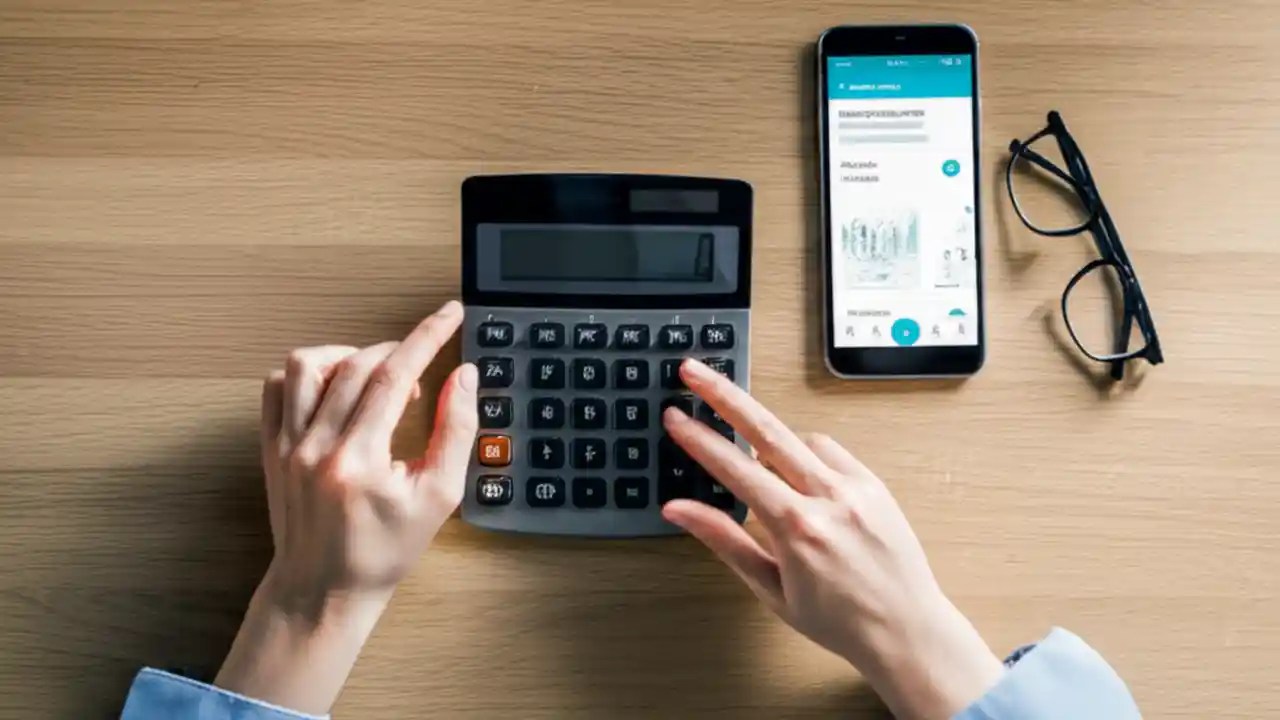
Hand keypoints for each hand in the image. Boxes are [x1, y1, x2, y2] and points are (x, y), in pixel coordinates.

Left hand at [215, 301, 477, 714]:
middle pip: (358, 365)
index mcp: (360, 461)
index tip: (448, 314)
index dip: (427, 337)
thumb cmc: (383, 550)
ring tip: (373, 377)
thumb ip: (456, 432)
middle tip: (421, 369)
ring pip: (308, 364)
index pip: (395, 375)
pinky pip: (277, 386)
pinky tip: (334, 388)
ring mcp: (286, 445)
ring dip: (348, 355)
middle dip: (398, 351)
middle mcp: (316, 447)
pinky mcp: (269, 447)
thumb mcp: (439, 497)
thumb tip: (464, 377)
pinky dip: (307, 372)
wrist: (324, 588)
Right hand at [662, 359, 1002, 719]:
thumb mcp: (770, 589)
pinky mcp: (875, 484)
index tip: (676, 418)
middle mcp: (831, 499)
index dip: (700, 441)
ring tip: (749, 454)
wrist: (907, 630)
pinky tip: (794, 469)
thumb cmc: (840, 622)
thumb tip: (680, 510)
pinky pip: (831, 450)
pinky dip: (806, 451)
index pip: (736, 470)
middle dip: (726, 395)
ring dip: (769, 437)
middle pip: (768, 430)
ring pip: (800, 438)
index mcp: (799, 529)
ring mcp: (857, 487)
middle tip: (696, 371)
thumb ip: (724, 541)